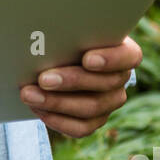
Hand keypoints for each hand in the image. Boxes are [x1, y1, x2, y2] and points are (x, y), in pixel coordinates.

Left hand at [19, 36, 141, 137]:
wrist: (57, 61)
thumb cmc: (66, 39)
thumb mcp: (70, 32)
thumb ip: (68, 33)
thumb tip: (44, 31)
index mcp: (124, 52)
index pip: (129, 56)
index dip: (110, 59)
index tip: (86, 59)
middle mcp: (120, 79)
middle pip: (105, 84)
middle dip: (71, 82)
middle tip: (43, 78)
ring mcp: (110, 102)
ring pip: (91, 108)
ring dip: (57, 102)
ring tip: (29, 94)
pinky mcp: (95, 121)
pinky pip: (80, 128)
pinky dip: (57, 119)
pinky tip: (38, 108)